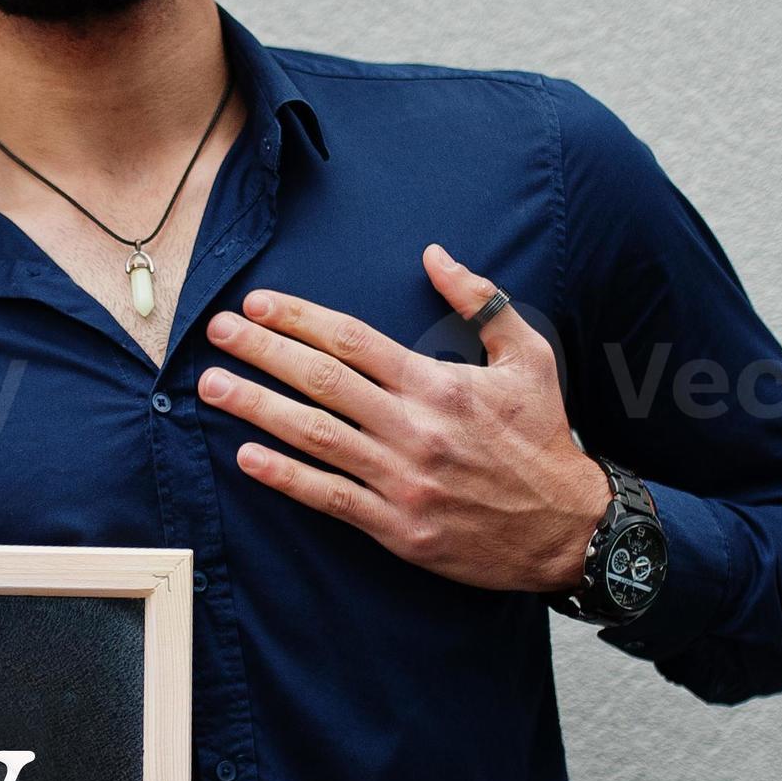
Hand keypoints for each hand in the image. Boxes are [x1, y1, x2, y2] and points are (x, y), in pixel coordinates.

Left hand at [198, 244, 611, 593]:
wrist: (568, 527)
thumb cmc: (545, 437)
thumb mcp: (529, 356)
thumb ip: (481, 301)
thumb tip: (435, 254)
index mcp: (438, 384)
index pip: (352, 341)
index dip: (299, 318)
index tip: (258, 303)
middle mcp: (414, 428)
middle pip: (321, 381)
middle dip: (262, 352)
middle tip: (217, 331)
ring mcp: (402, 479)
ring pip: (315, 436)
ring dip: (257, 408)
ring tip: (213, 386)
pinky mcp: (398, 526)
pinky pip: (330, 498)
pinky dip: (285, 477)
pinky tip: (247, 456)